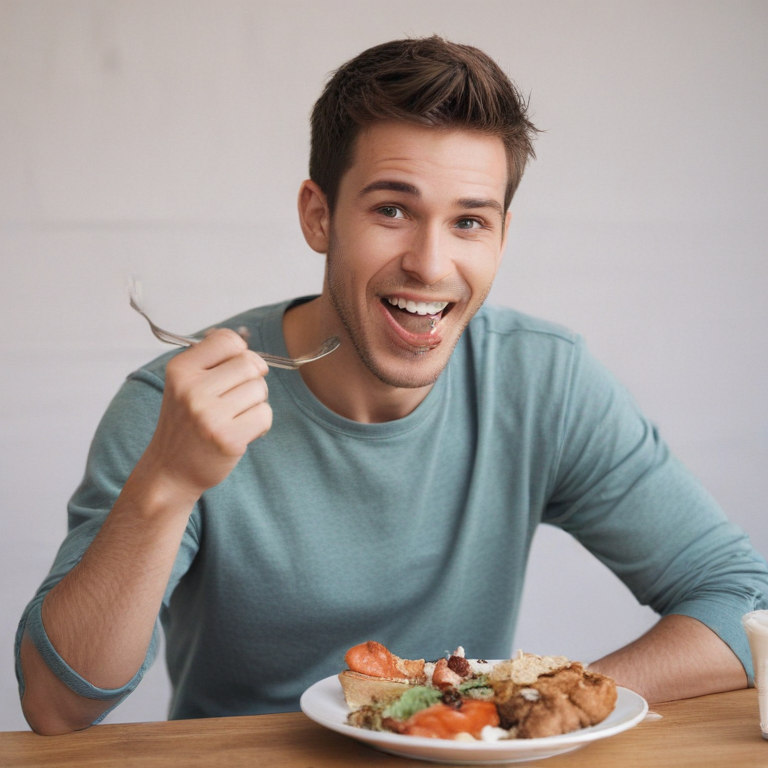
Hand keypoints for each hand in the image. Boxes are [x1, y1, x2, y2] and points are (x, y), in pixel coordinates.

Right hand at [141, 328, 272, 498]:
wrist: (170, 470)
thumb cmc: (185, 423)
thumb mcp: (184, 383)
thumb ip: (211, 359)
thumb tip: (244, 338)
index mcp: (181, 370)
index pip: (227, 340)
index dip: (240, 353)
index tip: (233, 369)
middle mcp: (192, 390)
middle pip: (250, 364)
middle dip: (253, 378)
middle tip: (237, 396)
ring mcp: (210, 416)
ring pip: (260, 389)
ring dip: (256, 402)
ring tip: (235, 415)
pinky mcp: (228, 439)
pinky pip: (265, 414)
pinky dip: (260, 422)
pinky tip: (240, 430)